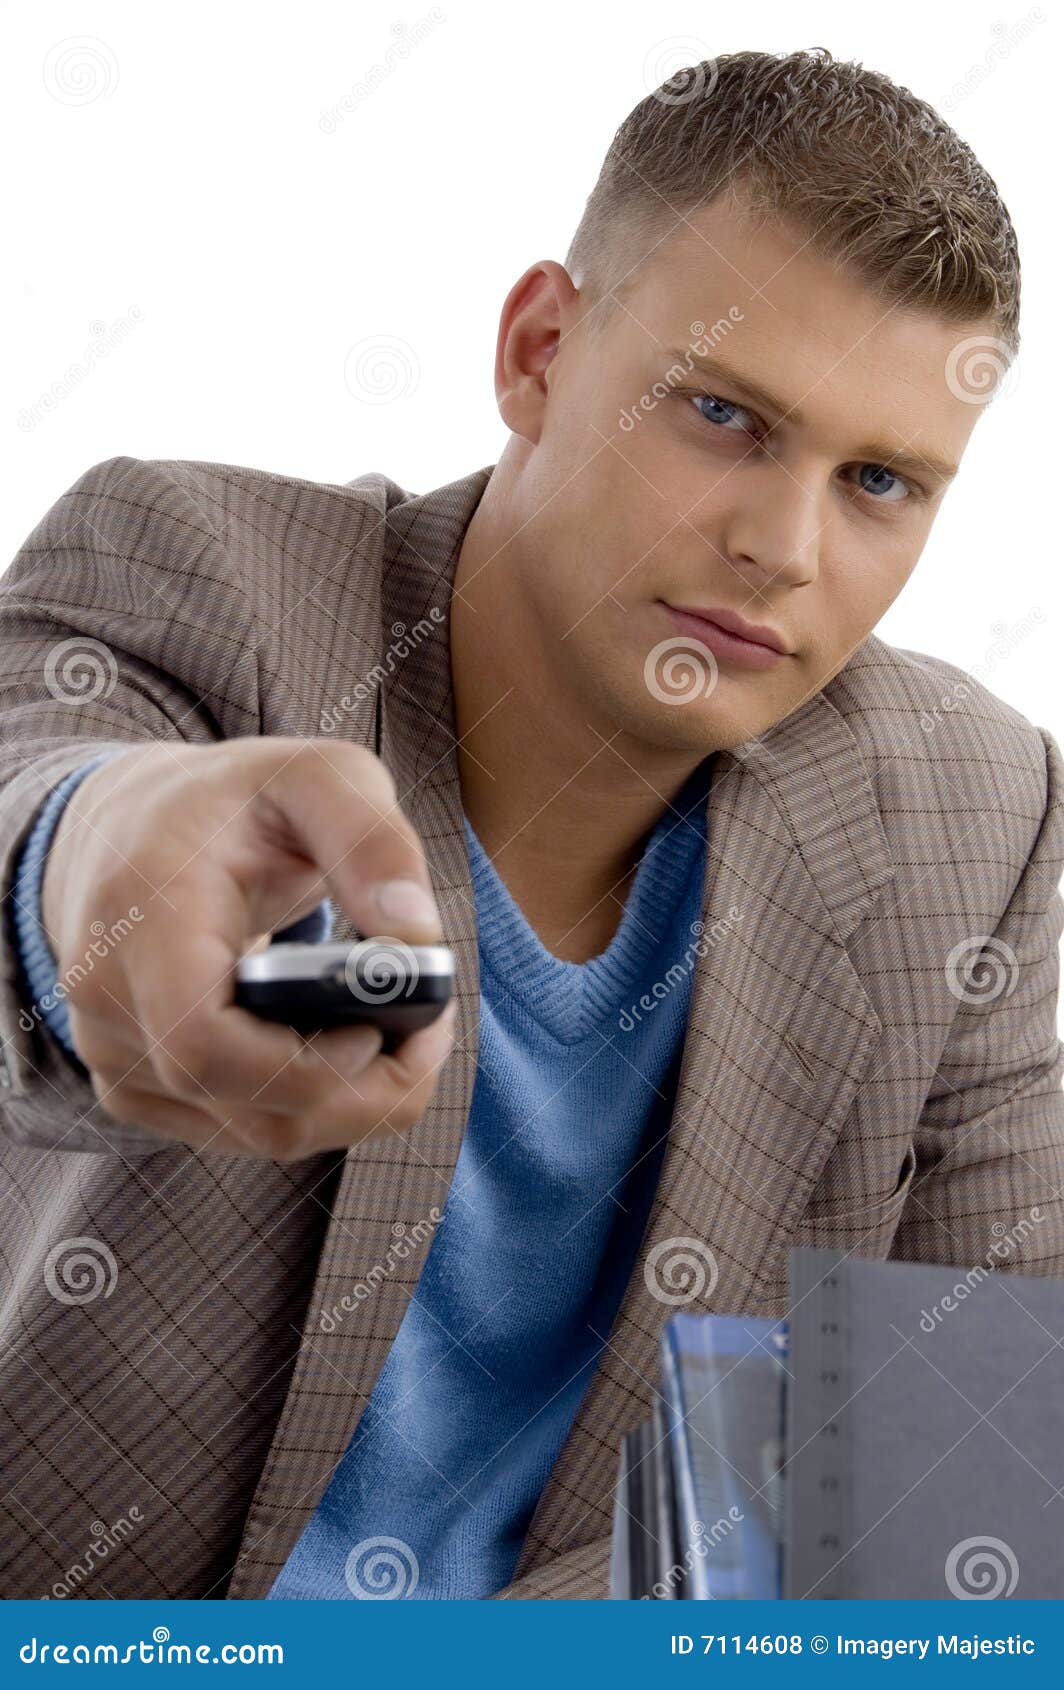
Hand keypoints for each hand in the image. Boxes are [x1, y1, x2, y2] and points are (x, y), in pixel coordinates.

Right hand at [42, 737, 456, 1158]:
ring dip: (352, 1103)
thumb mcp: (315, 774)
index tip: (377, 1027)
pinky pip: (241, 1129)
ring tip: (404, 1032)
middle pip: (247, 1106)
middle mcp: (110, 999)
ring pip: (255, 1132)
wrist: (130, 828)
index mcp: (143, 916)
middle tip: (430, 1031)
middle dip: (364, 1090)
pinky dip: (313, 1106)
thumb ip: (371, 837)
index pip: (200, 1044)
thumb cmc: (234, 800)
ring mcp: (116, 1054)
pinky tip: (350, 1050)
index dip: (303, 1064)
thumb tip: (417, 936)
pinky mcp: (137, 1087)